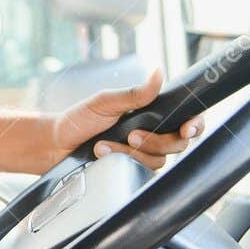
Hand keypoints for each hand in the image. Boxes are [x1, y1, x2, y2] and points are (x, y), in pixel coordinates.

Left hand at [53, 68, 202, 169]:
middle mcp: (152, 136)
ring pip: (158, 161)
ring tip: (103, 145)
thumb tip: (159, 74)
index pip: (186, 120)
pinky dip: (122, 163)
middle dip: (156, 141)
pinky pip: (141, 174)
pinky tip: (103, 157)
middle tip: (131, 135)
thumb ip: (135, 94)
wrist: (54, 145)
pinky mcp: (130, 173)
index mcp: (151, 115)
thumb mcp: (106, 102)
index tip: (187, 128)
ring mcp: (141, 157)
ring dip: (130, 153)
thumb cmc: (79, 120)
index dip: (194, 125)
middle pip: (177, 145)